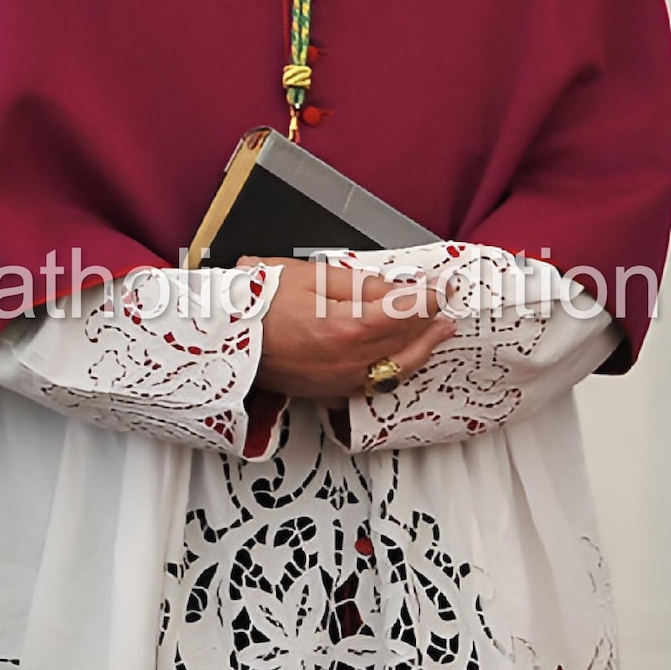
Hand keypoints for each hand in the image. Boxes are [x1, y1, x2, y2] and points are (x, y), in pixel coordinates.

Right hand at [245, 256, 455, 399]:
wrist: (222, 338)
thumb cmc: (257, 302)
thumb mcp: (310, 276)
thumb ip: (360, 285)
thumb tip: (395, 289)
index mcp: (343, 329)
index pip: (401, 314)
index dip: (426, 299)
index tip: (440, 288)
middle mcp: (345, 363)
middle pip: (404, 343)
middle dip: (430, 323)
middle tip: (448, 308)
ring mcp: (338, 382)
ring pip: (394, 369)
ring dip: (421, 349)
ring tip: (438, 333)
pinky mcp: (328, 392)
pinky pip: (374, 385)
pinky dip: (396, 370)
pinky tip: (405, 358)